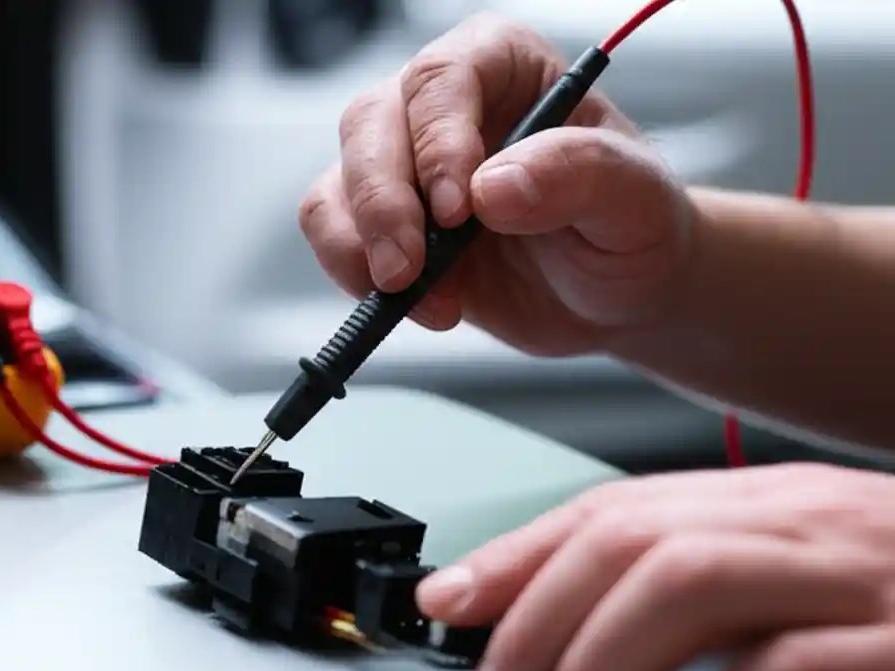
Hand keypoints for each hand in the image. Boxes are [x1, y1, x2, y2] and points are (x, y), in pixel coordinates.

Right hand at [299, 13, 696, 355]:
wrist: (614, 291)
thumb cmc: (631, 229)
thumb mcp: (637, 200)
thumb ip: (580, 176)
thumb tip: (493, 186)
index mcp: (504, 65)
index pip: (443, 79)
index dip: (437, 142)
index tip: (456, 211)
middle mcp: (440, 103)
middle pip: (370, 124)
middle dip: (381, 204)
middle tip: (409, 271)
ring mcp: (402, 162)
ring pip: (338, 181)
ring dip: (360, 246)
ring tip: (424, 299)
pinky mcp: (381, 221)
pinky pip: (332, 232)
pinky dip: (354, 274)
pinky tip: (419, 305)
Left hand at [415, 463, 894, 670]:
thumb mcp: (797, 587)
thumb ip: (704, 603)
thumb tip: (576, 633)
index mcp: (775, 504)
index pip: (617, 507)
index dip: (519, 551)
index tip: (449, 601)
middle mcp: (809, 520)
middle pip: (631, 537)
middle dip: (536, 617)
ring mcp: (864, 577)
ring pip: (686, 580)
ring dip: (594, 658)